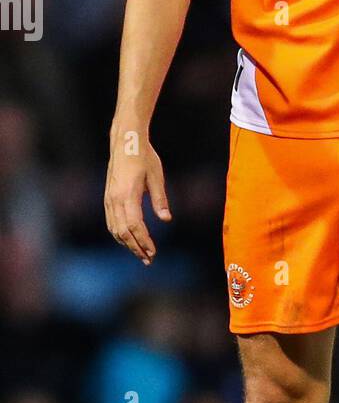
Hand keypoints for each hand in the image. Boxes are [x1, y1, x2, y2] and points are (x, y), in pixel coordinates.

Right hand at [104, 132, 171, 264]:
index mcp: (127, 194)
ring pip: (115, 229)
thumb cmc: (144, 157)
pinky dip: (120, 234)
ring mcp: (109, 199)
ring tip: (140, 253)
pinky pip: (111, 222)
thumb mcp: (156, 177)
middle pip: (123, 232)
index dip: (144, 241)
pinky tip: (129, 240)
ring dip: (127, 244)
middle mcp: (115, 199)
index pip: (135, 226)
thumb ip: (160, 199)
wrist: (126, 142)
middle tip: (149, 260)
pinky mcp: (108, 198)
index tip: (154, 253)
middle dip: (136, 248)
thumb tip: (166, 220)